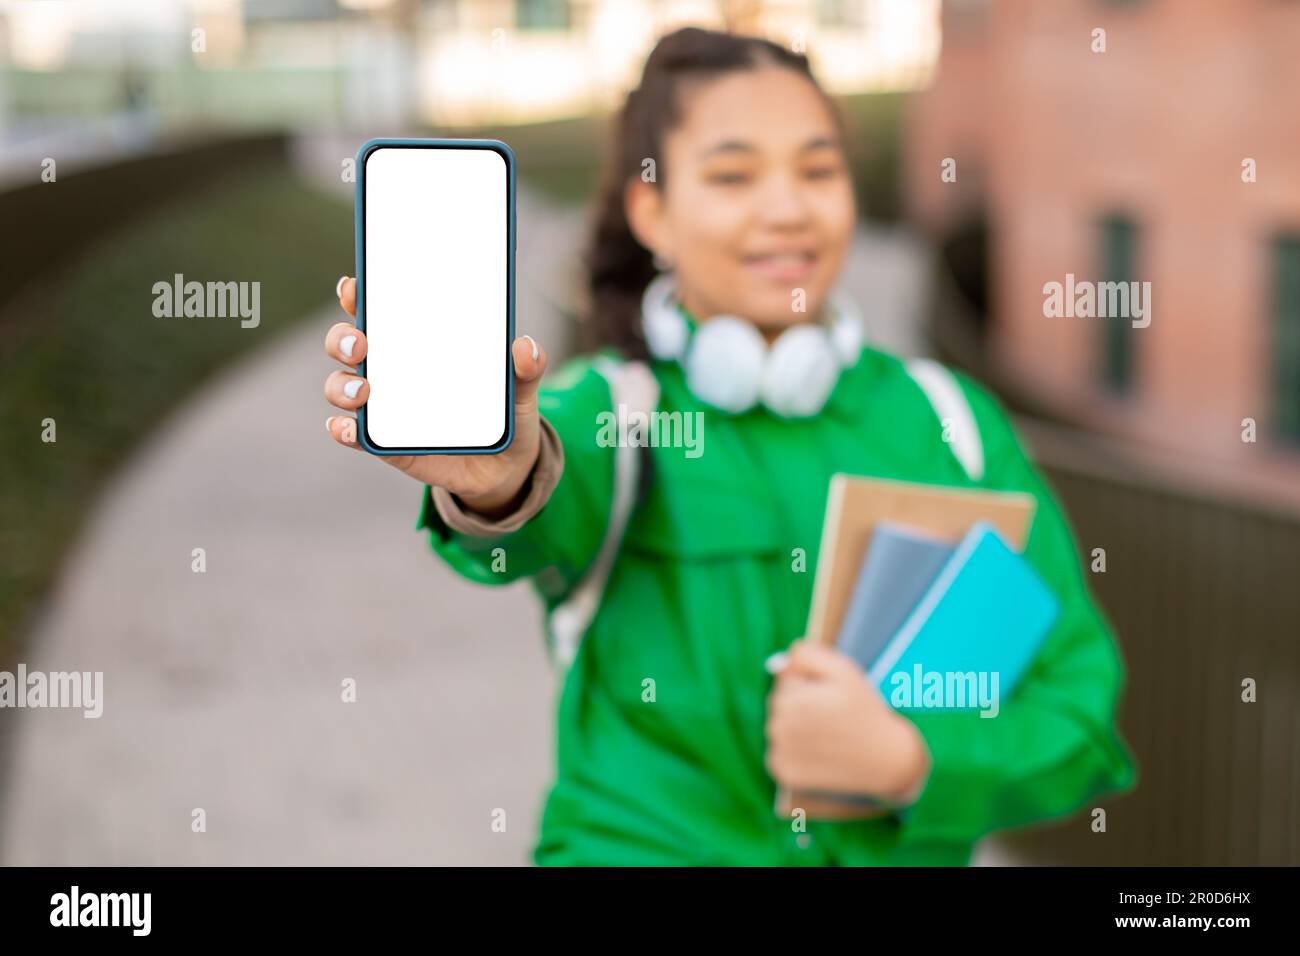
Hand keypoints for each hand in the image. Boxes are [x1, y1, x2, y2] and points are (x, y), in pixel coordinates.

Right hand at [323, 276, 547, 516]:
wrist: (502, 466)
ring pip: (342, 386)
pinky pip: (353, 435)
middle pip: (347, 343)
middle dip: (342, 337)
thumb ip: (526, 369)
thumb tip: (526, 347)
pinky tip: (349, 429)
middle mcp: (391, 369)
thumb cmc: (503, 414)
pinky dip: (343, 430)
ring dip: (342, 386)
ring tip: (364, 392)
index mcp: (418, 343)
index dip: (359, 294)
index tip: (355, 287)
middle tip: (359, 344)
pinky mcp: (385, 442)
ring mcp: (384, 406)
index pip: (380, 309)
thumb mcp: (520, 390)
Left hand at [765, 639, 931, 801]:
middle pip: (779, 704)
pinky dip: (794, 751)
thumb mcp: (843, 670)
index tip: (830, 698)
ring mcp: (779, 753)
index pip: (786, 681)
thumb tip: (778, 663)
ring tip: (826, 734)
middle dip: (800, 704)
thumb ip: (807, 655)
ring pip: (779, 727)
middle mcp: (778, 728)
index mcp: (789, 700)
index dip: (810, 686)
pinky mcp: (783, 773)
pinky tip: (819, 752)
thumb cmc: (864, 710)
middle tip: (831, 716)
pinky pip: (779, 752)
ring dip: (795, 727)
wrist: (884, 759)